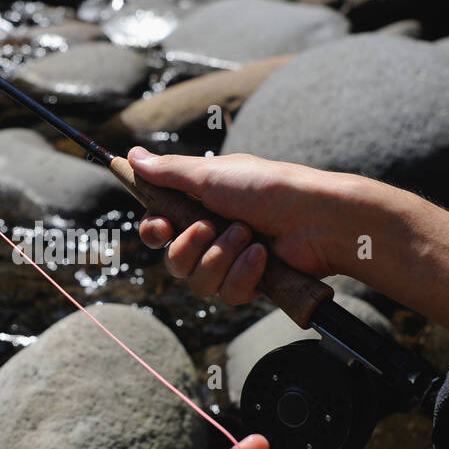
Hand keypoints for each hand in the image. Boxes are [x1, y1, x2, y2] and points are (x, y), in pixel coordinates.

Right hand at [129, 146, 374, 303]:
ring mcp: (231, 262)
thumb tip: (132, 154)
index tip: (160, 227)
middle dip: (190, 246)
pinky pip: (227, 293)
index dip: (154, 232)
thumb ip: (168, 172)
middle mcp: (212, 235)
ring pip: (197, 281)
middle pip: (173, 261)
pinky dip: (243, 273)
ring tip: (248, 235)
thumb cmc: (266, 188)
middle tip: (210, 226)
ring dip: (220, 256)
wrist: (315, 217)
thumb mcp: (210, 175)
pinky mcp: (251, 284)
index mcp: (199, 206)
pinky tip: (262, 255)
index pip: (159, 229)